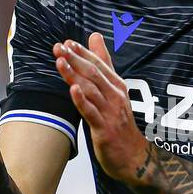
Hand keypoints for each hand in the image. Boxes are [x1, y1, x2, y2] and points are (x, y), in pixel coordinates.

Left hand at [54, 32, 146, 180]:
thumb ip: (104, 63)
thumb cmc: (120, 122)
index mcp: (117, 86)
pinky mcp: (105, 129)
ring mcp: (111, 112)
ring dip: (74, 75)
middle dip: (75, 59)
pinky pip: (92, 113)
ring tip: (60, 62)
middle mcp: (115, 96)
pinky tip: (73, 90)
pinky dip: (82, 101)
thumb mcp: (113, 90)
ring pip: (91, 90)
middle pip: (93, 74)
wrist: (133, 156)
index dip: (83, 53)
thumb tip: (95, 36)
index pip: (99, 64)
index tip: (67, 43)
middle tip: (59, 48)